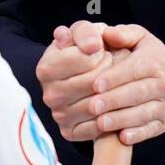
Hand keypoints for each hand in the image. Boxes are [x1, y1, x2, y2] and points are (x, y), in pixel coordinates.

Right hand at [37, 21, 128, 142]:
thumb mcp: (83, 32)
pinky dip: (113, 115)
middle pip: (93, 84)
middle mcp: (49, 94)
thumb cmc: (85, 50)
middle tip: (117, 65)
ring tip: (119, 81)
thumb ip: (85, 32)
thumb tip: (92, 45)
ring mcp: (59, 115)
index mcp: (46, 68)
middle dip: (111, 72)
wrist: (87, 75)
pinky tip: (118, 102)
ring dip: (116, 92)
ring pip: (98, 106)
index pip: (85, 60)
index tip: (104, 50)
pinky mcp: (70, 132)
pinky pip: (97, 127)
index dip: (101, 53)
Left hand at [62, 24, 164, 144]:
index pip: (134, 70)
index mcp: (154, 62)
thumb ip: (123, 34)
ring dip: (122, 120)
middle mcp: (163, 84)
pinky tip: (122, 137)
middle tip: (92, 106)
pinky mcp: (164, 123)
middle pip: (138, 93)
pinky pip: (152, 130)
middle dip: (115, 101)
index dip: (115, 77)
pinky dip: (138, 135)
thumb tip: (106, 33)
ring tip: (101, 123)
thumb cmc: (152, 57)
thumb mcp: (141, 38)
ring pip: (144, 114)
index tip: (96, 84)